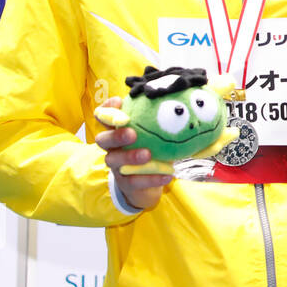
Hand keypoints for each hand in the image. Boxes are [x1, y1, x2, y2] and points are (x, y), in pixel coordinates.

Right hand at [96, 96, 170, 210]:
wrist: (144, 185)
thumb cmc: (150, 150)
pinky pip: (135, 181)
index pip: (103, 117)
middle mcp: (112, 148)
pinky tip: (167, 175)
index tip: (118, 103)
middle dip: (116, 135)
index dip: (107, 110)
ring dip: (130, 157)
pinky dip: (151, 178)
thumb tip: (184, 100)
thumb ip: (158, 120)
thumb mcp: (152, 134)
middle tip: (132, 133)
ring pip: (114, 161)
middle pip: (103, 140)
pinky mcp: (126, 183)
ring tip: (147, 155)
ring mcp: (117, 167)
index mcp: (116, 131)